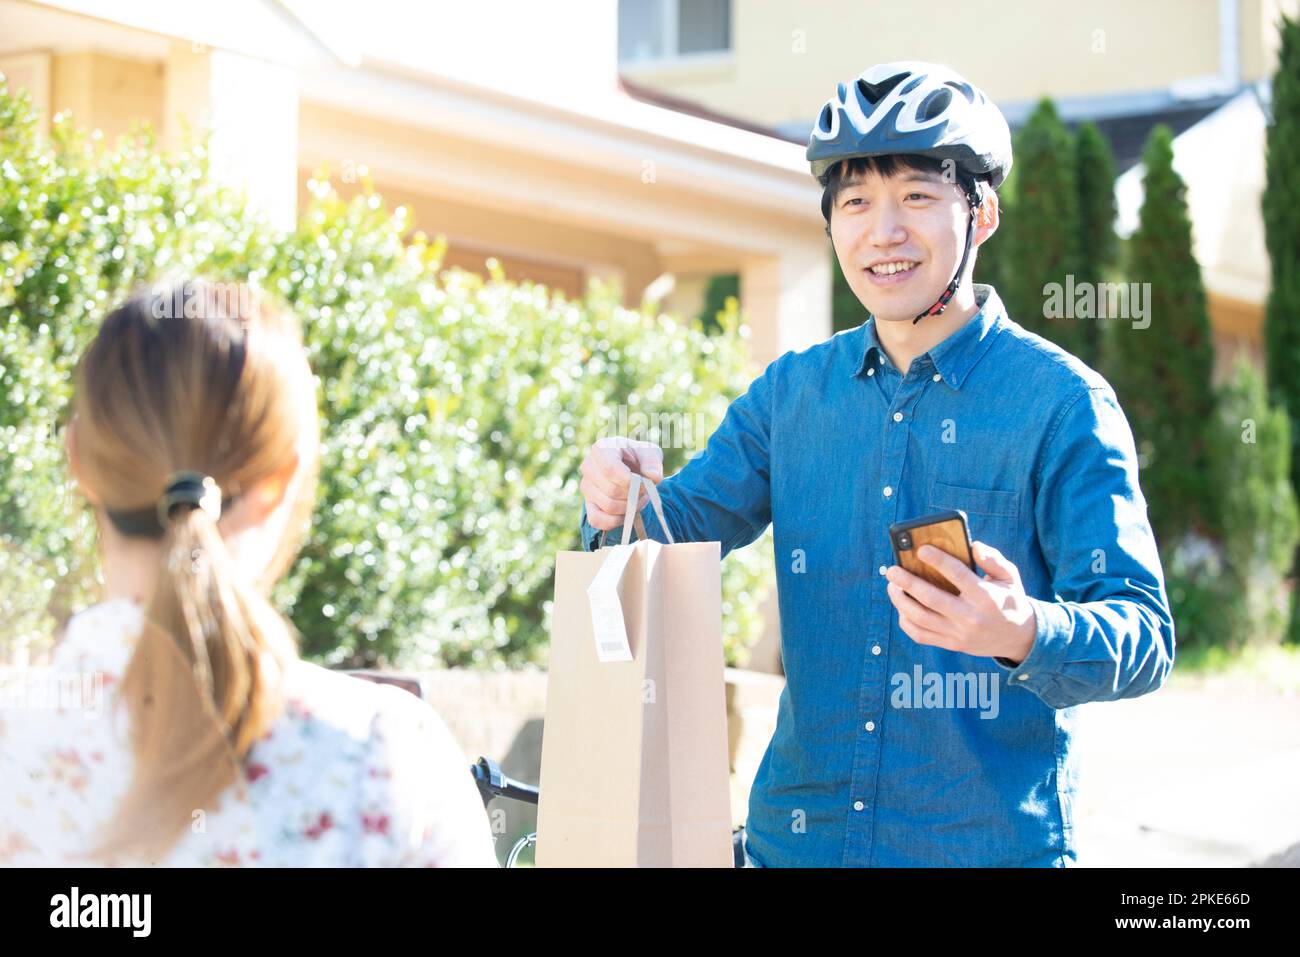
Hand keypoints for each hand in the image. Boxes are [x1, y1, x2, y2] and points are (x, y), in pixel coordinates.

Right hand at [579, 437, 664, 530]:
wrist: (630, 469)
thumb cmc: (638, 458)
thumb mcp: (650, 453)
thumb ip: (653, 462)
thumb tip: (653, 476)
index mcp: (602, 448)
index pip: (610, 470)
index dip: (629, 482)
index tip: (644, 484)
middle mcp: (588, 466)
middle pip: (611, 490)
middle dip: (633, 495)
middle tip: (644, 492)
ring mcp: (586, 486)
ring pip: (608, 506)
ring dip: (629, 507)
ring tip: (638, 499)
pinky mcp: (588, 504)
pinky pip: (597, 520)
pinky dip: (616, 521)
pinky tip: (627, 512)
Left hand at [884, 540, 1036, 663]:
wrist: (1019, 638)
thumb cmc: (1009, 600)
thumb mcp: (1010, 577)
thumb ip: (993, 559)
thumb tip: (973, 545)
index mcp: (986, 596)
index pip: (958, 575)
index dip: (937, 560)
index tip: (920, 549)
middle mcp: (971, 617)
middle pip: (932, 599)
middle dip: (908, 583)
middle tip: (891, 570)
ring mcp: (960, 634)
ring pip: (921, 618)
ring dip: (901, 601)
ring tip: (892, 586)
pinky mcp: (952, 644)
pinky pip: (921, 635)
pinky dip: (906, 622)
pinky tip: (901, 607)